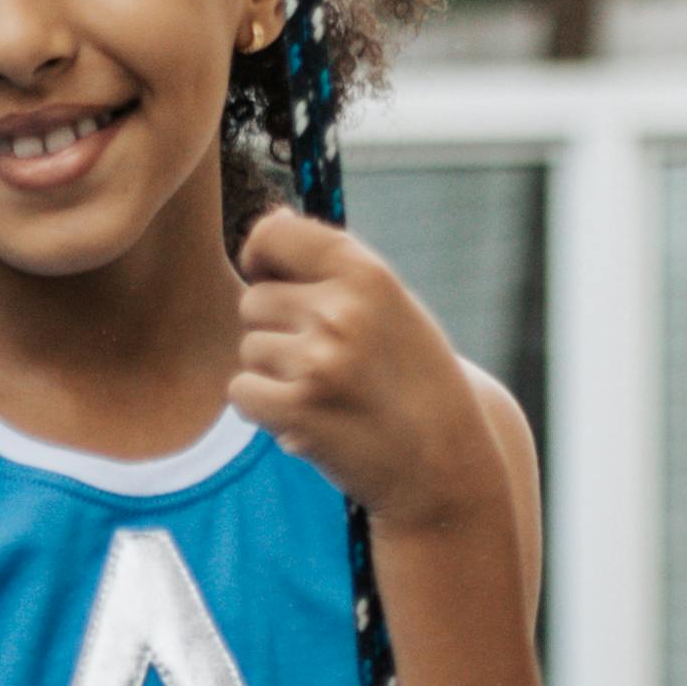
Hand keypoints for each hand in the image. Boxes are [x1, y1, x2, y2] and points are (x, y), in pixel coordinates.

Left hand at [232, 209, 501, 533]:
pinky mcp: (297, 410)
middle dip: (277, 331)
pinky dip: (264, 409)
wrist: (444, 465)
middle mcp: (342, 311)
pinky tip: (309, 418)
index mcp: (368, 275)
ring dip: (275, 374)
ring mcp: (318, 361)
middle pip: (254, 301)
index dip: (261, 256)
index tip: (274, 279)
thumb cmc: (415, 382)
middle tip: (327, 363)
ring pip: (250, 349)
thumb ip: (332, 267)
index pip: (273, 234)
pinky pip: (242, 391)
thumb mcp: (392, 308)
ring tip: (329, 394)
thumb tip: (268, 220)